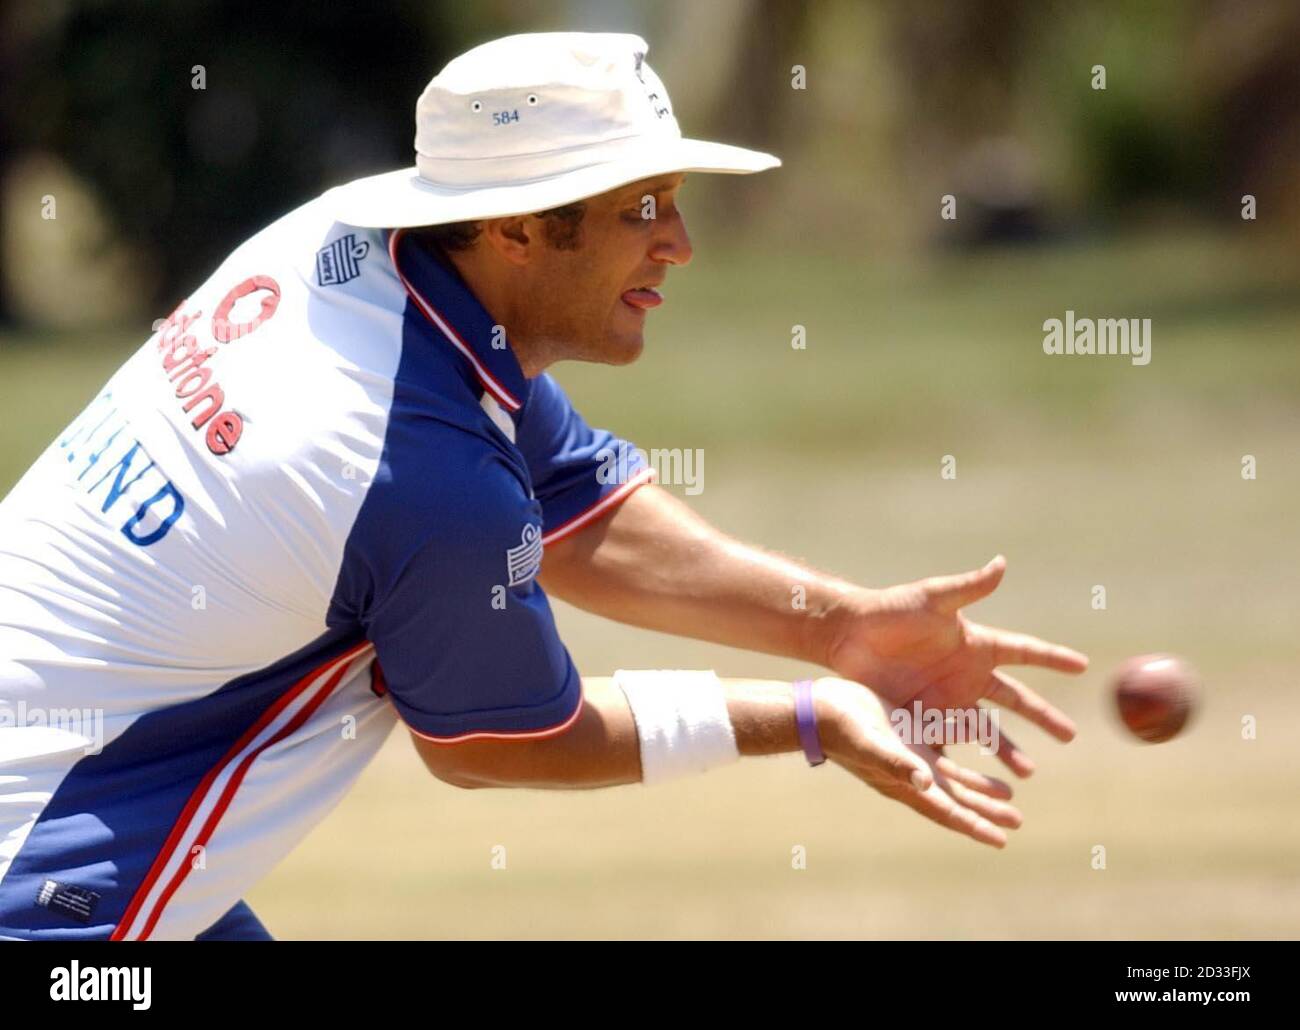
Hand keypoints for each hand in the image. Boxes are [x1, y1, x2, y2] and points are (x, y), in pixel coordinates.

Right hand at [814, 677, 1021, 847]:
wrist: (819, 709)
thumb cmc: (842, 729)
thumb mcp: (871, 746)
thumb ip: (897, 763)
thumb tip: (926, 782)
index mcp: (904, 784)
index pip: (947, 811)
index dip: (975, 825)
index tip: (1002, 839)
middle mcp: (912, 773)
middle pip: (957, 799)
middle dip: (986, 811)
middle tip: (1016, 821)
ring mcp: (911, 754)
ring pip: (954, 777)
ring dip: (980, 786)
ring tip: (1008, 794)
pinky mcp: (909, 733)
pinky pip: (944, 748)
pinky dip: (965, 753)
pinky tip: (983, 749)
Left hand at [824, 555, 1087, 776]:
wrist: (849, 635)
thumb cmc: (891, 610)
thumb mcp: (932, 599)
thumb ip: (968, 588)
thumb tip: (1002, 563)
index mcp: (976, 645)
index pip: (1024, 652)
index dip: (1052, 658)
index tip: (1082, 666)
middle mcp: (967, 675)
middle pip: (1015, 699)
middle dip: (1043, 717)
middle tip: (1070, 735)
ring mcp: (947, 699)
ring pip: (986, 730)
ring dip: (1006, 750)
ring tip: (1026, 773)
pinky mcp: (924, 716)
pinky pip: (951, 743)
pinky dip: (966, 762)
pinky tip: (979, 784)